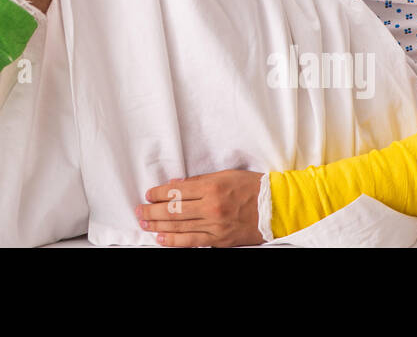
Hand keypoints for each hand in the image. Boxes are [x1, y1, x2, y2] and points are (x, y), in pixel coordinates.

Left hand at [136, 168, 264, 246]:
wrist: (276, 208)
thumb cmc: (251, 187)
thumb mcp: (224, 175)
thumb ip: (198, 181)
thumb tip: (175, 185)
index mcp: (212, 188)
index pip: (176, 191)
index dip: (158, 194)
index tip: (149, 195)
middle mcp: (211, 208)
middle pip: (173, 211)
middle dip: (153, 212)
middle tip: (140, 211)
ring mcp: (215, 226)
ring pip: (180, 228)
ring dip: (159, 227)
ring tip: (145, 225)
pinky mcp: (220, 240)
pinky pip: (193, 242)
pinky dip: (175, 241)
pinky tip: (162, 239)